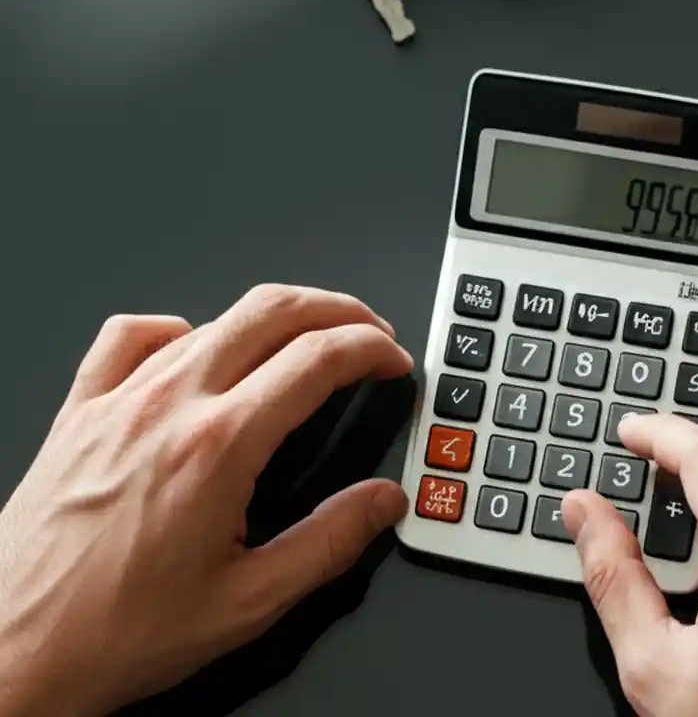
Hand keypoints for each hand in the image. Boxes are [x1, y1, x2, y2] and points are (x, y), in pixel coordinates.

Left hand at [0, 285, 413, 715]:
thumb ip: (330, 543)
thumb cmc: (114, 633)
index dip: (372, 349)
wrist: (11, 650)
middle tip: (371, 334)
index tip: (394, 362)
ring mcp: (118, 400)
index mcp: (219, 448)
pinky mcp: (79, 412)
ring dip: (275, 319)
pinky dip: (179, 329)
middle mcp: (168, 407)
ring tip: (307, 344)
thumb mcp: (249, 602)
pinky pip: (132, 336)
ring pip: (214, 318)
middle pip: (271, 312)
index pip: (318, 358)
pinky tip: (197, 351)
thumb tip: (381, 503)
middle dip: (338, 311)